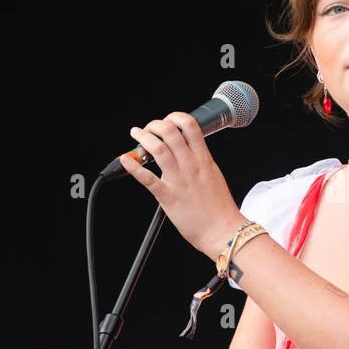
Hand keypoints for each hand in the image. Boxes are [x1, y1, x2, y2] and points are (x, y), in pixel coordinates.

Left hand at [117, 112, 244, 260]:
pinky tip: (126, 159)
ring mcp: (179, 180)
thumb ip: (202, 163)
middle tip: (148, 128)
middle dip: (155, 125)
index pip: (190, 126)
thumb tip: (191, 153)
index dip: (175, 117)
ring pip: (158, 149)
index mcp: (204, 159)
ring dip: (143, 138)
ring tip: (136, 134)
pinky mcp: (168, 196)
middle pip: (170, 132)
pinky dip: (134, 166)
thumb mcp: (214, 176)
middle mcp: (191, 166)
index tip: (168, 121)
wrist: (223, 231)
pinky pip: (148, 178)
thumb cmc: (220, 209)